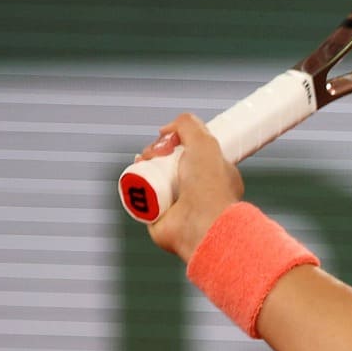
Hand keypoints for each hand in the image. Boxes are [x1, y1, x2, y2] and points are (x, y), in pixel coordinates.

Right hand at [135, 114, 243, 261]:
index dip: (177, 143)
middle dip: (155, 153)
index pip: (193, 153)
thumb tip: (166, 129)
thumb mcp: (205, 143)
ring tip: (143, 162)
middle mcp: (198, 189)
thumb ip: (188, 125)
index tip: (168, 139)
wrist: (200, 225)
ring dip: (143, 167)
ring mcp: (178, 204)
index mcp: (217, 174)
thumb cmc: (210, 187)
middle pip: (168, 163)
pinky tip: (136, 177)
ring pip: (153, 178)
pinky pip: (140, 197)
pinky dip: (134, 186)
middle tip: (153, 152)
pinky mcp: (158, 216)